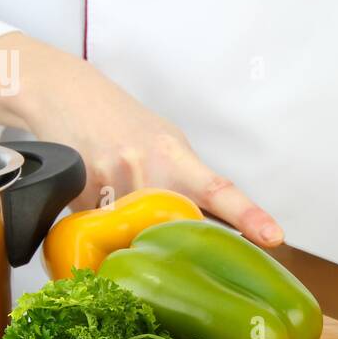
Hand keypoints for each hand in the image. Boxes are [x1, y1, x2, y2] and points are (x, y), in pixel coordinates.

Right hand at [0, 33, 282, 246]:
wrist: (64, 94)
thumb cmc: (123, 122)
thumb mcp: (166, 143)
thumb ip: (189, 183)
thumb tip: (220, 226)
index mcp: (175, 156)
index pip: (218, 190)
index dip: (248, 215)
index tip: (273, 236)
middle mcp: (145, 170)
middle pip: (171, 229)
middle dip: (173, 244)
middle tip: (163, 238)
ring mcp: (109, 185)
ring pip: (131, 237)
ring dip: (131, 240)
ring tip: (117, 209)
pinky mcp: (76, 199)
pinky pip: (96, 236)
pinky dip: (100, 235)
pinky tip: (95, 208)